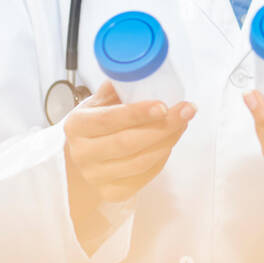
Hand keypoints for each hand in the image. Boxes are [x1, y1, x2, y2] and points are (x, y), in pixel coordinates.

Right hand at [63, 80, 195, 210]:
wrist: (78, 162)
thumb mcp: (95, 104)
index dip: (137, 113)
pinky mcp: (112, 193)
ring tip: (182, 123)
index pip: (108, 120)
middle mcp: (83, 154)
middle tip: (187, 110)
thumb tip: (140, 69)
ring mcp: (97, 177)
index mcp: (77, 126)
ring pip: (140, 162)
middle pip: (128, 143)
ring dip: (167, 141)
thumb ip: (115, 88)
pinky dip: (162, 158)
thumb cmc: (93, 127)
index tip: (163, 105)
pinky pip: (144, 176)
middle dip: (163, 126)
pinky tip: (170, 142)